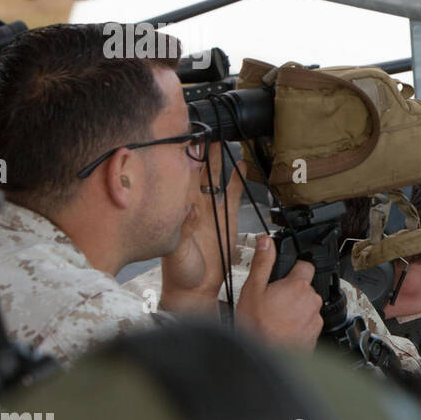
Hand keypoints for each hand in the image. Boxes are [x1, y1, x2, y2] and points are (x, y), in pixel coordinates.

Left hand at [160, 152, 245, 314]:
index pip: (177, 175)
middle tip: (211, 129)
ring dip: (220, 160)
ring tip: (227, 140)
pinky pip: (233, 194)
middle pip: (197, 170)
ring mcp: (211, 209)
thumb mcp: (176, 252)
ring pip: (215, 177)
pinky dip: (238, 179)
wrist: (196, 290)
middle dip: (203, 150)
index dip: (181, 156)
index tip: (187, 137)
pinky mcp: (228, 218)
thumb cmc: (180, 272)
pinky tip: (243, 165)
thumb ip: (183, 231)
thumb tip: (189, 208)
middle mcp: (193, 204)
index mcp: (177, 209)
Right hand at [234, 235, 323, 352]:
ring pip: (307, 307)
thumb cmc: (255, 325)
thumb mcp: (253, 289)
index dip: (294, 269)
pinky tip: (283, 330)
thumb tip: (266, 242)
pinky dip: (298, 325)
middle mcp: (312, 301)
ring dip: (296, 309)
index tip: (284, 275)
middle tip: (273, 301)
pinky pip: (308, 324)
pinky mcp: (314, 336)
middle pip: (306, 288)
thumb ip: (263, 263)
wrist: (261, 358)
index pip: (306, 265)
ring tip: (276, 318)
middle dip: (292, 291)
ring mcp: (315, 320)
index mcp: (298, 286)